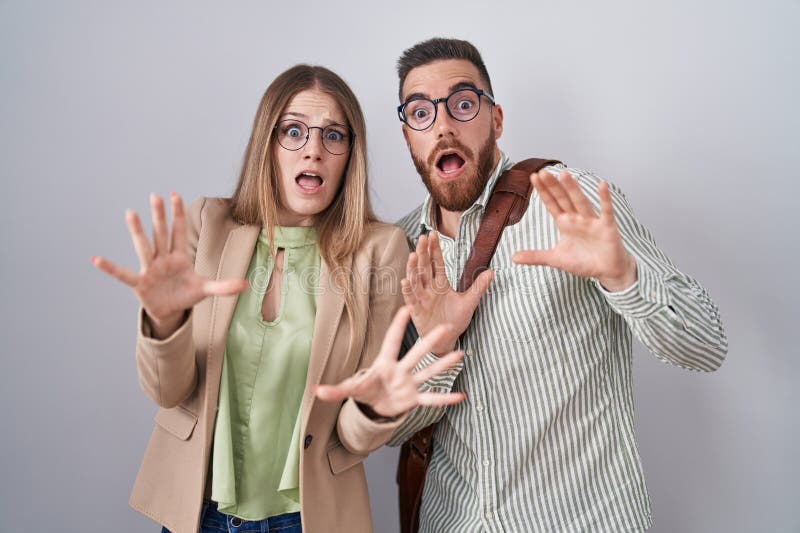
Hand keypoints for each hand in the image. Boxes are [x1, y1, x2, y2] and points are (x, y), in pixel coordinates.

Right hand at [91, 193, 248, 337]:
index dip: (178, 214)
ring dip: (137, 231)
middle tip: (155, 195)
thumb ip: (225, 286)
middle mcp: (162, 259)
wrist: (170, 312)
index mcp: (179, 257)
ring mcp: (149, 269)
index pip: (179, 231)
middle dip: (159, 216)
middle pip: (161, 234)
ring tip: (130, 212)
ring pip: (143, 247)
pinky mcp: (139, 284)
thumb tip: (248, 284)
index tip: (175, 194)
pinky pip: (123, 274)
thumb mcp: (206, 290)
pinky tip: (96, 259)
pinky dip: (110, 268)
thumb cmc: (185, 295)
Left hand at [313, 306, 466, 418]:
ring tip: (459, 354)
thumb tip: (316, 391)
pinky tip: (461, 396)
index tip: (406, 307)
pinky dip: (444, 399)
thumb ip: (335, 390)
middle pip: (415, 353)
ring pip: (427, 372)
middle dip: (428, 341)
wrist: (376, 405)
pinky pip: (431, 399)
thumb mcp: (350, 390)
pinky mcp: (414, 398)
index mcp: (384, 363)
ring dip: (442, 365)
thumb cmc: (365, 390)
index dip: (397, 326)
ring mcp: (409, 383)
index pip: (391, 341)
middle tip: (443, 326)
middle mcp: (400, 370)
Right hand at [402, 231, 492, 353]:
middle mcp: (429, 289)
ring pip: (416, 280)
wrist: (447, 340)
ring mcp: (422, 299)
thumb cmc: (455, 320)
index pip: (437, 263)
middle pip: (425, 267)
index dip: (435, 250)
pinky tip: (405, 280)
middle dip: (423, 253)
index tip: (433, 235)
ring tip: (413, 255)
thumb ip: (478, 287)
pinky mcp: (416, 311)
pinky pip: (411, 299)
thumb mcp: (469, 302)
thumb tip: (492, 271)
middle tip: (422, 238)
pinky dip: (407, 290)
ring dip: (413, 268)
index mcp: (441, 284)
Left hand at [512, 170, 636, 291]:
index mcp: (565, 223)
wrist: (606, 270)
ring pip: (580, 202)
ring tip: (564, 174)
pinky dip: (604, 198)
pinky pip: (606, 210)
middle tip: (543, 171)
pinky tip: (602, 185)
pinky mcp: (607, 227)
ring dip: (572, 189)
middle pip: (563, 199)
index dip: (543, 191)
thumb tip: (513, 258)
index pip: (551, 203)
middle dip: (553, 186)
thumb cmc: (583, 261)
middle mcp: (577, 218)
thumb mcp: (556, 259)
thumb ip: (536, 256)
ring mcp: (592, 221)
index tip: (533, 176)